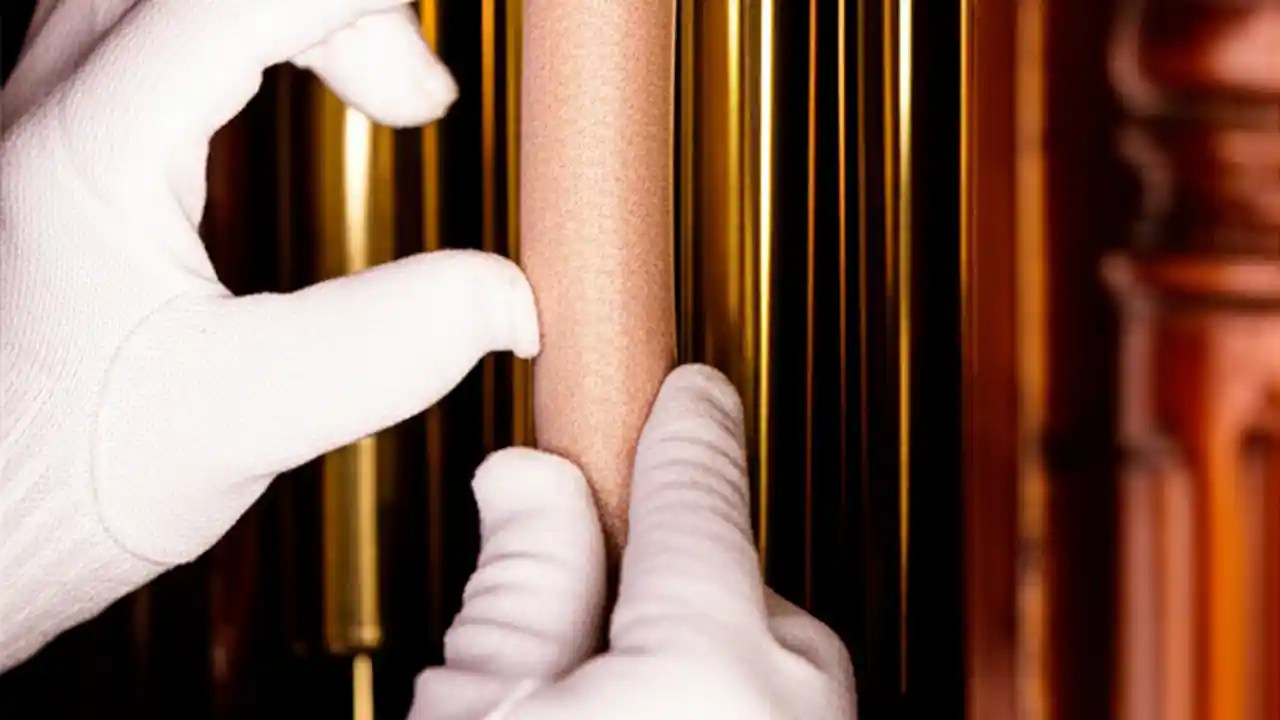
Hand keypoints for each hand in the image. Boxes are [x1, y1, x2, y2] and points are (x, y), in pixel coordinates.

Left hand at [0, 0, 537, 668]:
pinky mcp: (68, 140)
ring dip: (295, 13)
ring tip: (381, 93)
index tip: (434, 96)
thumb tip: (509, 299)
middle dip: (341, 12)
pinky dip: (249, 30)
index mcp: (94, 151)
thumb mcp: (242, 421)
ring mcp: (51, 112)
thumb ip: (388, 350)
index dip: (370, 13)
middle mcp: (55, 105)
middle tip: (414, 101)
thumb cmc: (60, 475)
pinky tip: (287, 95)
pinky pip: (159, 22)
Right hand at [411, 365, 855, 718]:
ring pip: (773, 666)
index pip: (698, 499)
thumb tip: (529, 485)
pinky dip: (724, 709)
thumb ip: (516, 592)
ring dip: (701, 661)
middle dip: (675, 581)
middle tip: (586, 614)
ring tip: (604, 701)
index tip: (688, 389)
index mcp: (704, 675)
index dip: (685, 429)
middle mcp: (793, 715)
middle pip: (747, 590)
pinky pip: (780, 714)